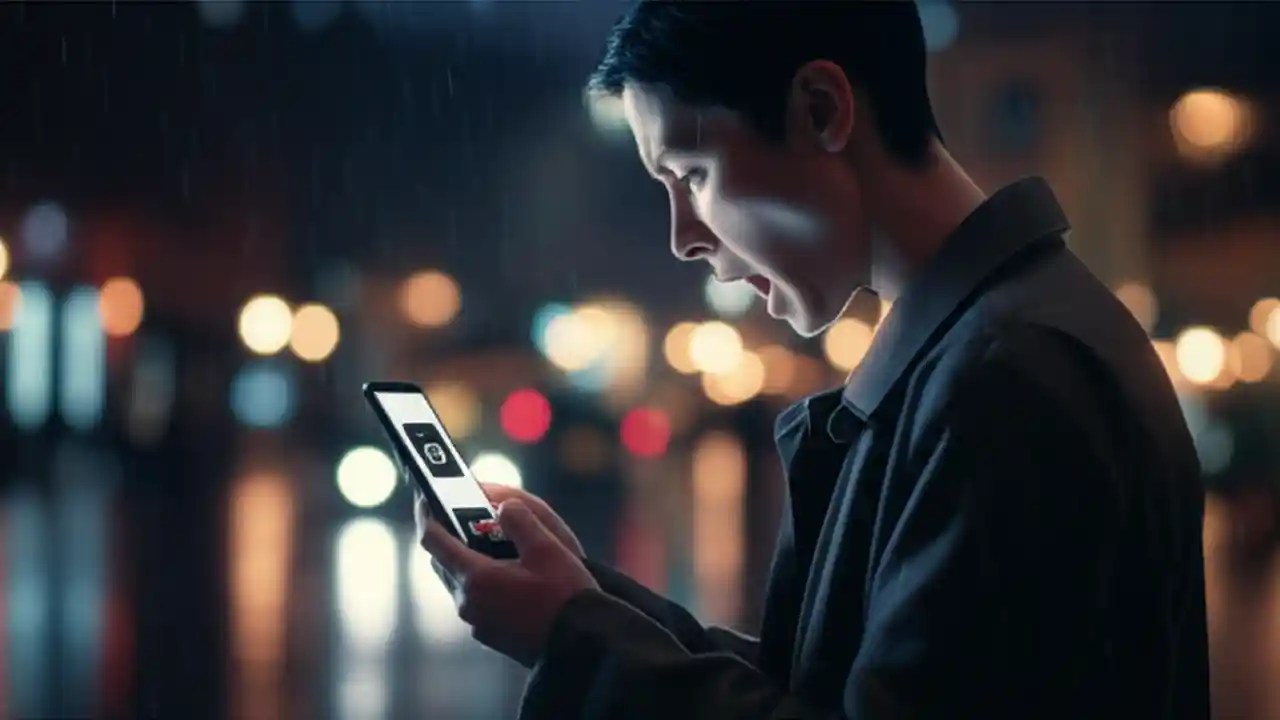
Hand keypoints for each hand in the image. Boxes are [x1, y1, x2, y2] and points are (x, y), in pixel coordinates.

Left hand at [416, 494, 599, 667]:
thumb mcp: (547, 547)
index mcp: (476, 578)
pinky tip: (502, 572)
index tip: (425, 498)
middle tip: (458, 515)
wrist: (581, 643)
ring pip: (458, 581)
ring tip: (484, 541)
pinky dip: (477, 580)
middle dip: (446, 536)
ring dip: (463, 559)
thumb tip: (504, 507)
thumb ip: (519, 520)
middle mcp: (468, 602)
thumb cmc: (565, 596)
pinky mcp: (489, 633)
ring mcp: (477, 621)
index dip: (426, 514)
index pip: (434, 540)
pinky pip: (473, 599)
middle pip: (442, 562)